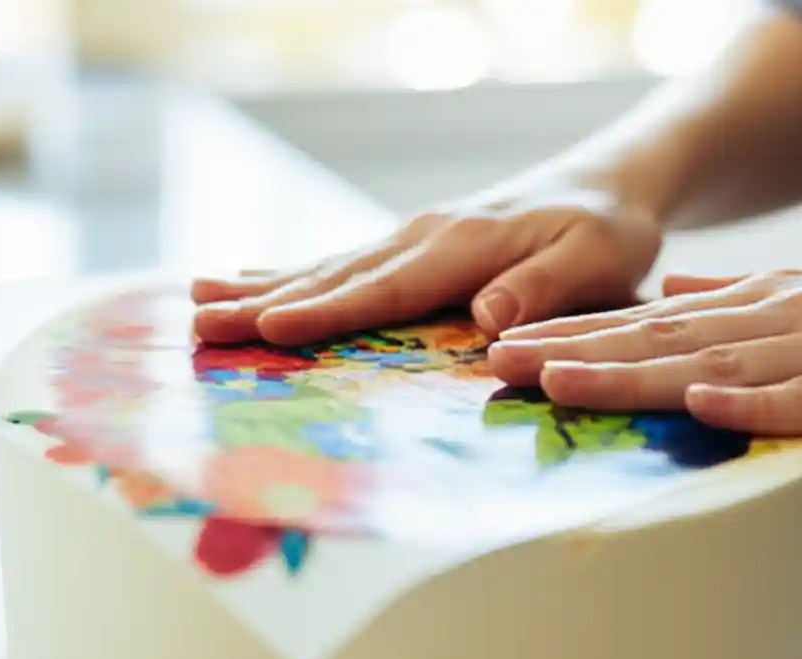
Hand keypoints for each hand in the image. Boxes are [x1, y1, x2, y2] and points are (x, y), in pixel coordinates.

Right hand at [190, 188, 661, 344]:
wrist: (601, 186)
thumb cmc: (605, 230)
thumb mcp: (598, 258)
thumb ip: (544, 286)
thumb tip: (485, 318)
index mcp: (461, 245)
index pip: (385, 288)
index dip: (328, 311)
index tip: (271, 329)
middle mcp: (420, 237)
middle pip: (334, 276)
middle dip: (263, 302)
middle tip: (199, 324)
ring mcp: (407, 239)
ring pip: (324, 267)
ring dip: (260, 286)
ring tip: (197, 297)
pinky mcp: (406, 248)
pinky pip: (339, 265)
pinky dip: (289, 275)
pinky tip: (250, 281)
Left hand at [489, 270, 801, 446]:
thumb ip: (738, 301)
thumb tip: (671, 294)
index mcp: (763, 300)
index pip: (649, 318)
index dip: (576, 330)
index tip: (508, 344)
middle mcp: (784, 313)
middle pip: (661, 335)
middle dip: (575, 348)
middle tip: (499, 360)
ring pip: (716, 362)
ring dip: (634, 372)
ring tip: (560, 381)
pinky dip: (756, 402)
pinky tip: (702, 406)